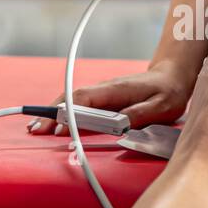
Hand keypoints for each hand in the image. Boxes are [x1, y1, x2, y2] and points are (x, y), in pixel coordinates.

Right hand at [28, 59, 194, 133]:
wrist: (172, 77)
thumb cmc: (168, 92)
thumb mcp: (161, 106)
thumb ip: (140, 115)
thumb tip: (119, 124)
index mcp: (116, 90)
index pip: (85, 99)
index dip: (69, 113)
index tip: (57, 127)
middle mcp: (104, 89)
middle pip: (71, 99)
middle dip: (51, 114)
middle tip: (35, 130)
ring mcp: (102, 93)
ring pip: (72, 101)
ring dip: (53, 113)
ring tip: (36, 128)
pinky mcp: (103, 99)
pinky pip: (79, 105)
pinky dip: (64, 112)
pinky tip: (53, 123)